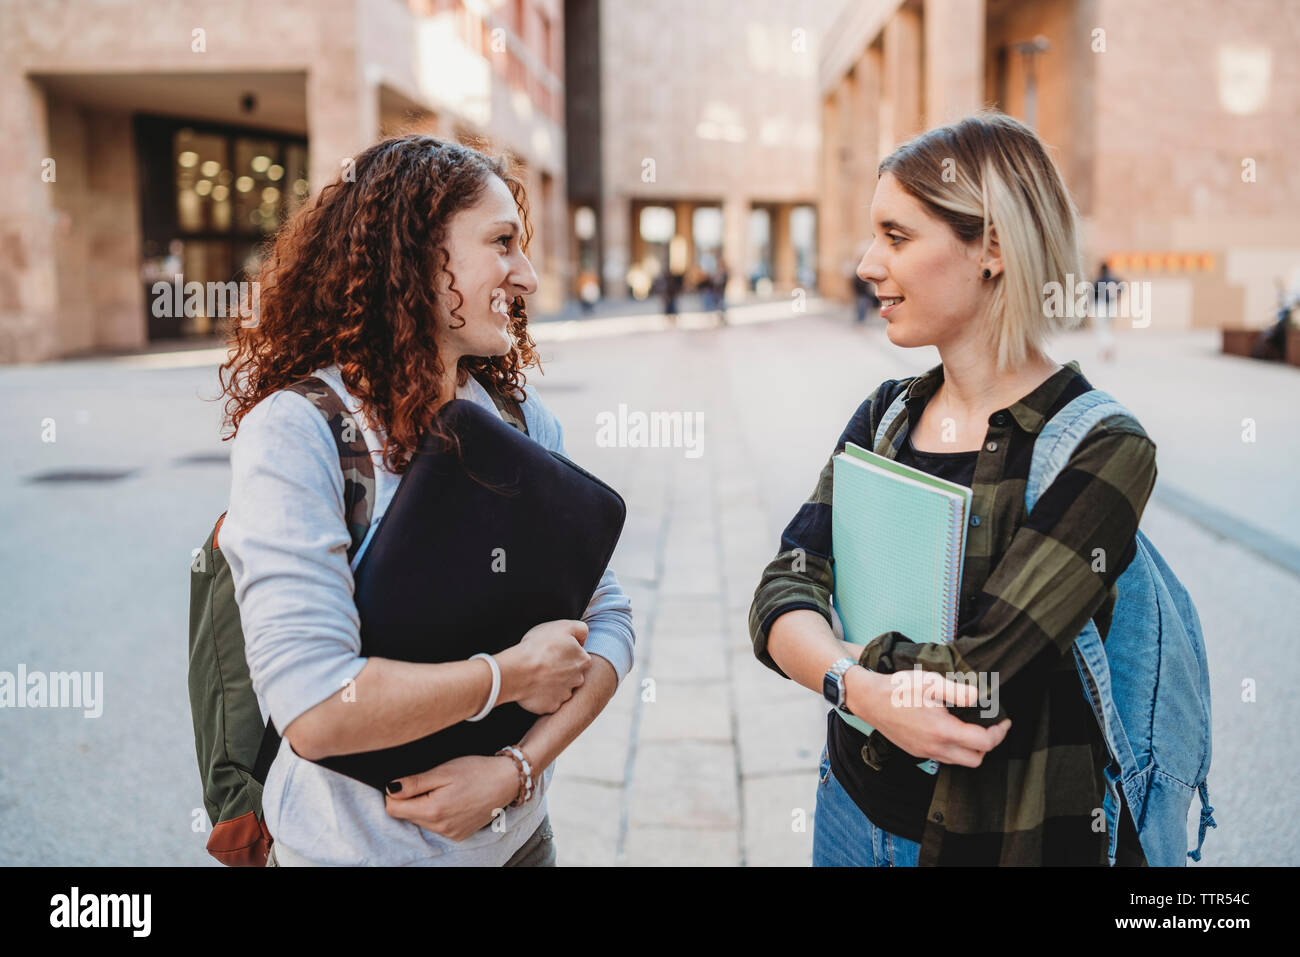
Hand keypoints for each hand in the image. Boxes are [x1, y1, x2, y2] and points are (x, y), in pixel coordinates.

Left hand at [383, 754, 519, 841]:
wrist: (507, 781)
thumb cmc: (476, 771)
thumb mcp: (443, 771)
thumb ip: (414, 783)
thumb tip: (389, 789)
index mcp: (432, 810)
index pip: (393, 809)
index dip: (394, 793)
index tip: (408, 782)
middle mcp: (439, 828)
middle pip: (406, 815)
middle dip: (411, 799)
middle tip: (431, 782)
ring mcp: (450, 834)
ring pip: (421, 821)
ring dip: (425, 807)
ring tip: (445, 790)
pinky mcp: (459, 835)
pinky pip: (437, 826)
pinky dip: (438, 814)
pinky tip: (453, 801)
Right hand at [498, 619, 590, 714]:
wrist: (518, 671)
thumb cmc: (539, 646)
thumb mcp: (563, 626)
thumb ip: (580, 629)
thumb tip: (583, 637)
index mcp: (583, 660)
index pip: (579, 655)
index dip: (566, 651)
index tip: (553, 650)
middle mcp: (578, 680)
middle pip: (572, 673)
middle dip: (561, 669)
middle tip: (545, 662)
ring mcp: (565, 695)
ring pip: (561, 688)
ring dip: (552, 683)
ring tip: (537, 675)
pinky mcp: (551, 706)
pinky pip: (548, 701)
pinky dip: (542, 696)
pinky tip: (533, 687)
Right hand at [844, 666, 1010, 767]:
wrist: (868, 699)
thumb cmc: (898, 688)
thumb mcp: (930, 681)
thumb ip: (959, 691)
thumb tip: (980, 697)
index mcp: (942, 730)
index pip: (984, 742)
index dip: (999, 732)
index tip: (1004, 721)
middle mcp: (935, 747)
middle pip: (975, 760)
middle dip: (988, 745)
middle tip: (990, 726)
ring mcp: (924, 752)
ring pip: (959, 761)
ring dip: (971, 749)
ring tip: (972, 727)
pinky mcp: (916, 751)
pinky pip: (944, 758)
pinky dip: (955, 749)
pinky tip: (951, 730)